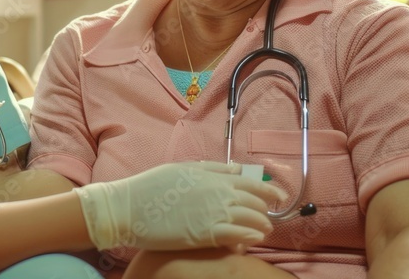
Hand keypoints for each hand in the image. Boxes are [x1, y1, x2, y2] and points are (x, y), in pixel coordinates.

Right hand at [74, 161, 285, 251]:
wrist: (129, 207)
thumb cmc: (152, 186)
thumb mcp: (183, 169)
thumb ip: (213, 168)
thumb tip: (238, 168)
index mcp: (213, 176)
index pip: (252, 183)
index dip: (269, 191)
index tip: (279, 197)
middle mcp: (218, 193)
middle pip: (254, 203)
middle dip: (264, 211)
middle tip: (266, 218)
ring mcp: (213, 214)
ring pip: (249, 220)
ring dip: (259, 226)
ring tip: (261, 231)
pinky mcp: (205, 234)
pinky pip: (236, 236)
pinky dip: (249, 237)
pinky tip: (252, 239)